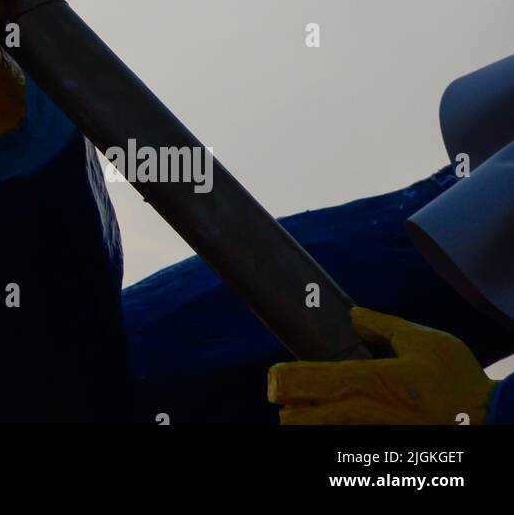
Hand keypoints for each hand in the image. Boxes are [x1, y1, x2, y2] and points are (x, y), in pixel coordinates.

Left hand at [267, 306, 497, 424]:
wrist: (491, 420)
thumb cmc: (458, 380)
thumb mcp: (422, 340)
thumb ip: (382, 325)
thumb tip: (355, 314)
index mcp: (365, 381)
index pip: (304, 382)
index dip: (280, 380)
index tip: (273, 379)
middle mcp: (362, 412)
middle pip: (299, 419)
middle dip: (286, 408)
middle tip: (284, 398)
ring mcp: (371, 435)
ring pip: (320, 434)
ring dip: (307, 423)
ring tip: (305, 411)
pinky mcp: (383, 448)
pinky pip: (346, 442)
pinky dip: (335, 432)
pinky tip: (337, 421)